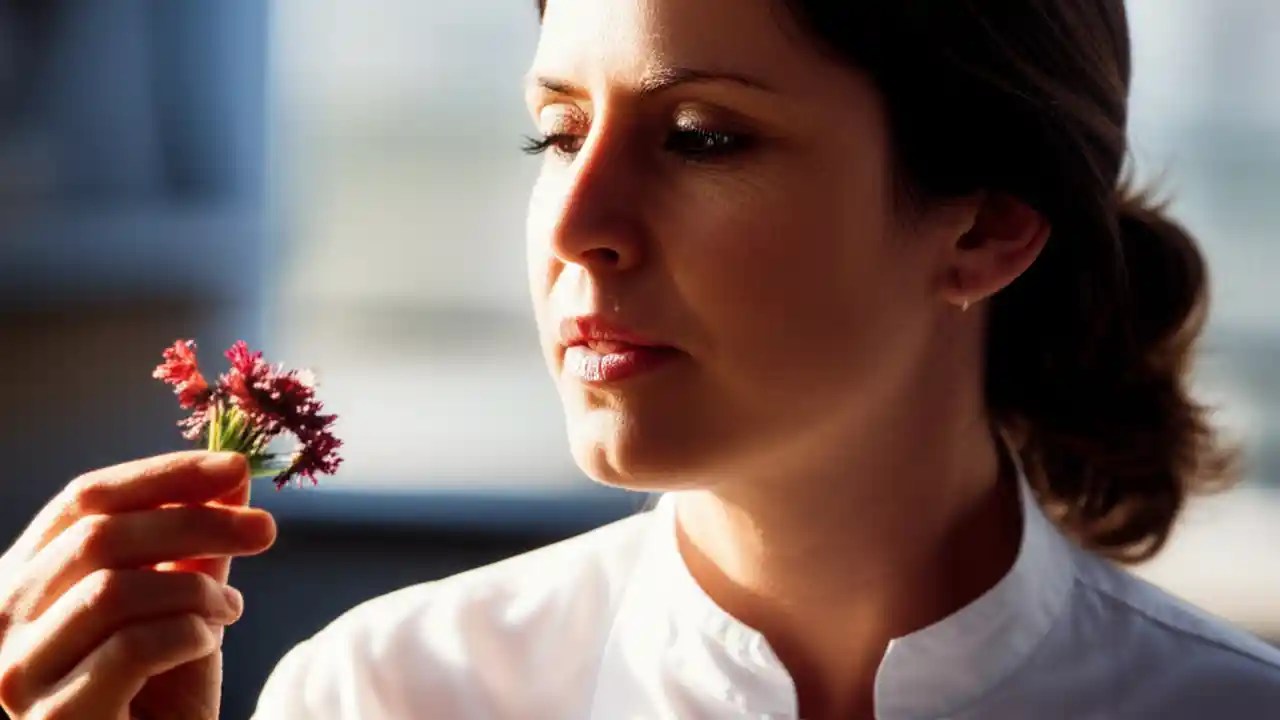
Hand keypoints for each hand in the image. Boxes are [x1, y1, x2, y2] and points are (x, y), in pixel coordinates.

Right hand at [0, 451, 276, 718]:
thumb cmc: (158, 695)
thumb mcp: (178, 605)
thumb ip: (193, 547)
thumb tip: (230, 477)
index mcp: (26, 578)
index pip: (83, 498)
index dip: (163, 475)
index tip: (235, 467)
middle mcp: (2, 621)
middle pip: (98, 536)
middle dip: (196, 521)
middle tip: (264, 530)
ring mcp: (17, 674)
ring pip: (112, 590)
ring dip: (194, 591)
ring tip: (228, 610)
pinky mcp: (52, 719)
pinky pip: (131, 647)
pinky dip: (189, 634)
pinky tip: (206, 644)